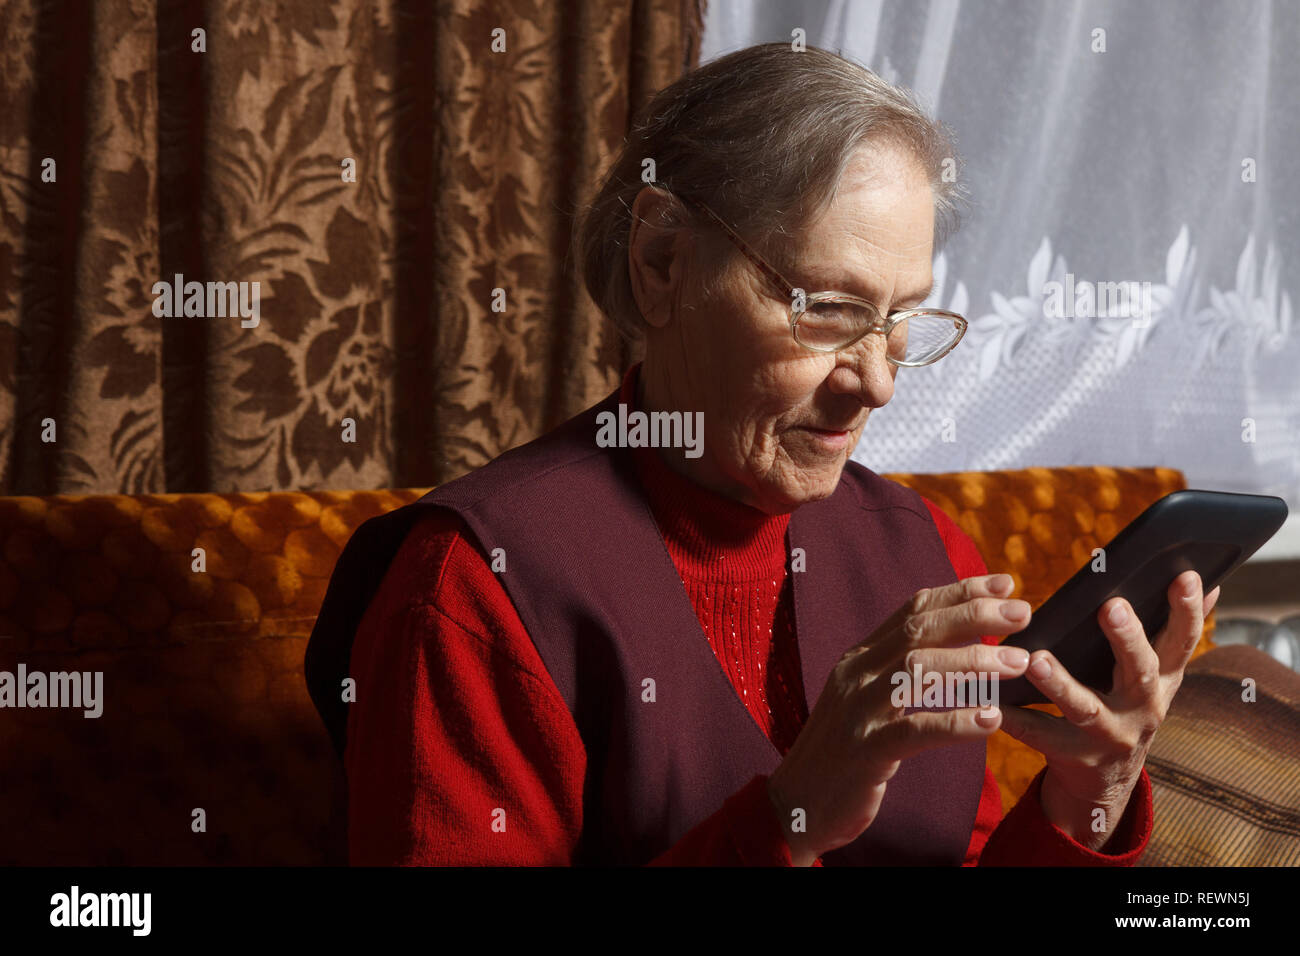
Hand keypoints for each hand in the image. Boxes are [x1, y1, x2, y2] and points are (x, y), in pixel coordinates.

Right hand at [767, 573, 1033, 864]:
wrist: (796, 803)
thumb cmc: (844, 753)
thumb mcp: (867, 700)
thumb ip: (900, 673)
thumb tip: (957, 649)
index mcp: (860, 658)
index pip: (913, 610)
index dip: (960, 592)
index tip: (1005, 585)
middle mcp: (857, 674)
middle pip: (919, 630)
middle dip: (974, 615)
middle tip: (1022, 614)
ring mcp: (859, 710)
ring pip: (918, 670)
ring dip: (974, 662)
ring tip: (1019, 663)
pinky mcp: (866, 751)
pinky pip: (916, 730)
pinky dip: (957, 722)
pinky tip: (991, 719)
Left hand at [998, 570, 1220, 850]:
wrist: (1106, 782)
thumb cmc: (1126, 706)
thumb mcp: (1157, 675)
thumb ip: (1173, 631)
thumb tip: (1208, 581)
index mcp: (1164, 680)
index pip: (1183, 639)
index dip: (1188, 609)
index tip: (1186, 576)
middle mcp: (1144, 708)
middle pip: (1141, 670)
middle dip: (1128, 638)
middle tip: (1110, 607)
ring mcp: (1110, 735)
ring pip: (1085, 707)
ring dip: (1061, 683)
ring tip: (1036, 659)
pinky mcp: (1074, 756)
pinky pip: (1040, 734)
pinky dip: (1015, 719)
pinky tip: (993, 703)